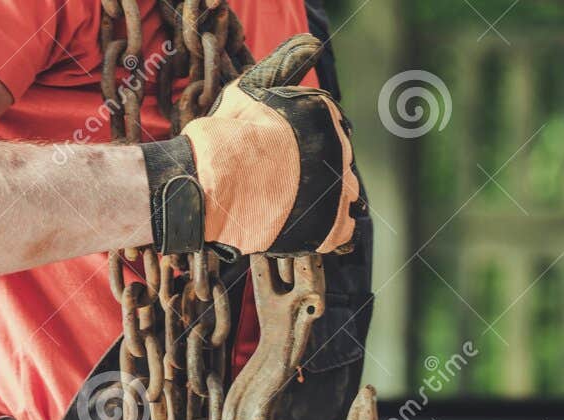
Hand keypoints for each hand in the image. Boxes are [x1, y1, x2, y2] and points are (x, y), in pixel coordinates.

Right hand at [141, 34, 362, 255]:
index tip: (286, 153)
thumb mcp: (252, 88)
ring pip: (344, 194)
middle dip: (316, 170)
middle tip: (283, 179)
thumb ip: (281, 69)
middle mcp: (340, 149)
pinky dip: (328, 228)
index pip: (330, 129)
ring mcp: (340, 189)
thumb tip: (307, 47)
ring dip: (324, 198)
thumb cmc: (229, 136)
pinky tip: (305, 223)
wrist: (219, 180)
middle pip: (337, 162)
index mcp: (325, 114)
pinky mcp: (333, 226)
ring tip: (292, 202)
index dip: (307, 143)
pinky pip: (344, 229)